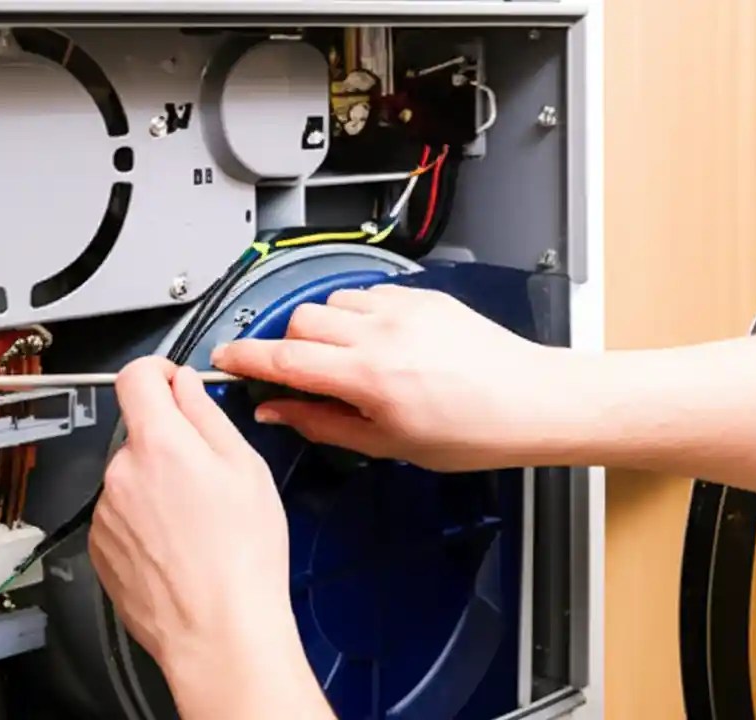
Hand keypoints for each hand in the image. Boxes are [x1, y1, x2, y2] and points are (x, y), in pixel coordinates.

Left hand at [89, 357, 331, 718]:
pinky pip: (121, 516)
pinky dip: (144, 522)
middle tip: (210, 479)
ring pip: (131, 477)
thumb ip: (207, 414)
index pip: (135, 376)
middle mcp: (121, 472)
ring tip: (197, 525)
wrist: (218, 631)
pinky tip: (178, 548)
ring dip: (156, 487)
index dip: (158, 371)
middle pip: (139, 433)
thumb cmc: (242, 557)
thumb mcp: (246, 467)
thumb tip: (185, 385)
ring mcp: (105, 513)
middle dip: (169, 443)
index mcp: (159, 442)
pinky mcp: (100, 548)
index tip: (172, 383)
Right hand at [211, 284, 580, 471]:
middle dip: (290, 346)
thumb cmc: (473, 432)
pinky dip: (358, 315)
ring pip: (331, 302)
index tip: (224, 359)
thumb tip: (276, 411)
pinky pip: (367, 294)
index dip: (245, 357)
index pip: (284, 358)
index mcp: (369, 376)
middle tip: (302, 375)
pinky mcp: (421, 296)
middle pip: (300, 320)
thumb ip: (322, 423)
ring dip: (325, 328)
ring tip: (348, 361)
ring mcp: (402, 308)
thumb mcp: (388, 444)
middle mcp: (381, 333)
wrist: (531, 401)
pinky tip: (378, 343)